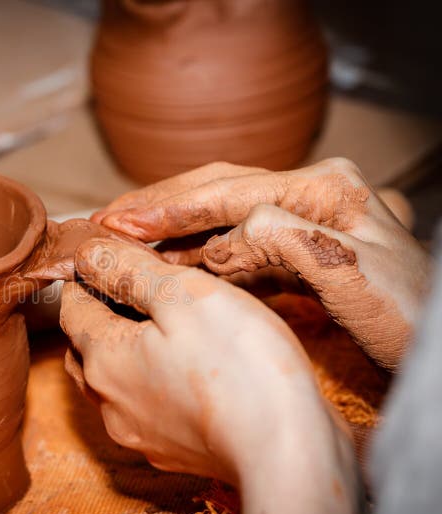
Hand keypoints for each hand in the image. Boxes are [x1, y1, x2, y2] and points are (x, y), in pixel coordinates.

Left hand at [60, 238, 362, 513]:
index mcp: (104, 360)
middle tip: (129, 287)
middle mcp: (110, 403)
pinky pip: (144, 409)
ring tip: (156, 325)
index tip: (109, 258)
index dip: (87, 277)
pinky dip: (149, 382)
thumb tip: (88, 255)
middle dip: (97, 315)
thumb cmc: (240, 365)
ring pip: (111, 382)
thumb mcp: (183, 295)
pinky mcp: (172, 453)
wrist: (290, 454)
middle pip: (84, 348)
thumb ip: (129, 271)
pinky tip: (182, 369)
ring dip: (122, 351)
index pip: (71, 308)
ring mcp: (140, 434)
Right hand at [93, 158, 431, 370]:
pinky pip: (241, 246)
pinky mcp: (305, 256)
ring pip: (224, 217)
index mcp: (325, 188)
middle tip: (108, 221)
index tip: (117, 223)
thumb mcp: (350, 271)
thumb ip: (276, 239)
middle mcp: (314, 197)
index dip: (168, 208)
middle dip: (161, 207)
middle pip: (219, 190)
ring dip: (175, 231)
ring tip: (127, 240)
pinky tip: (175, 264)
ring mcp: (309, 224)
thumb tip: (215, 242)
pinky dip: (202, 254)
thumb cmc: (414, 319)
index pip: (227, 190)